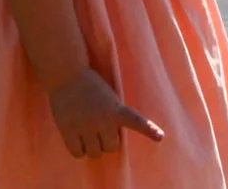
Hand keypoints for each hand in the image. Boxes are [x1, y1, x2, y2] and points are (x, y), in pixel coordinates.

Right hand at [48, 67, 164, 156]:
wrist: (66, 74)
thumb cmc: (89, 86)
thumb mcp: (109, 97)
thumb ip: (114, 116)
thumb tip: (110, 142)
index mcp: (116, 109)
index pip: (136, 121)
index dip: (149, 130)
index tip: (160, 137)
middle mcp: (103, 120)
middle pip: (111, 148)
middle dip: (106, 142)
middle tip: (99, 130)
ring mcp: (86, 127)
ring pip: (95, 153)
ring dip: (91, 147)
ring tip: (86, 133)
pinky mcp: (69, 131)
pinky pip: (78, 153)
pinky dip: (78, 150)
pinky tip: (76, 138)